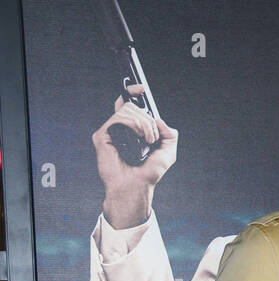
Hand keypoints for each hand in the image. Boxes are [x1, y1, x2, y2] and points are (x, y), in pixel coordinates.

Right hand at [92, 85, 178, 228]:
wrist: (136, 187)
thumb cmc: (148, 173)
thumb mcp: (167, 152)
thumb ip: (169, 134)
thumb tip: (159, 120)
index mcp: (132, 130)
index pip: (130, 104)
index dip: (133, 92)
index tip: (141, 88)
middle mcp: (120, 128)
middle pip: (132, 107)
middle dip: (148, 120)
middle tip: (152, 138)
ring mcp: (110, 131)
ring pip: (127, 110)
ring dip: (144, 125)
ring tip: (147, 141)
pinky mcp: (102, 136)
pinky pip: (119, 118)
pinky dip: (133, 126)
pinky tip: (139, 139)